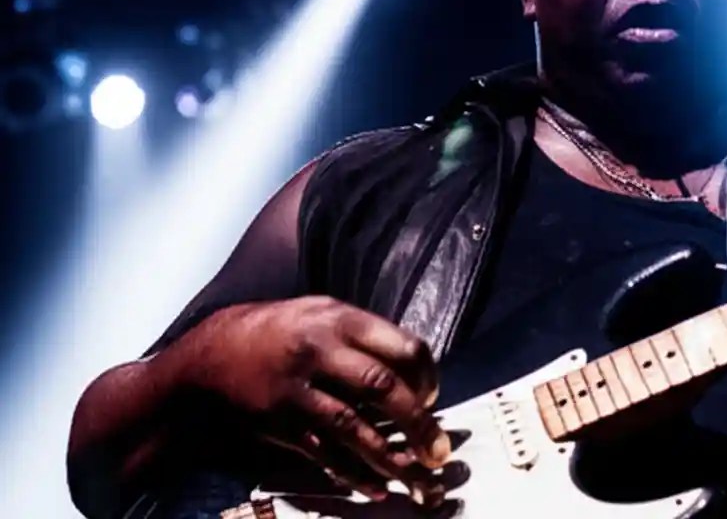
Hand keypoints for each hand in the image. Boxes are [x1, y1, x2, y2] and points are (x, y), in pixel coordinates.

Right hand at [174, 296, 449, 502]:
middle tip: (440, 451)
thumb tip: (415, 370)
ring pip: (355, 428)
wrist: (211, 355)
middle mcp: (321, 350)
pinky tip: (375, 488)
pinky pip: (323, 453)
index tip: (433, 400)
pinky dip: (352, 474)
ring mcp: (298, 388)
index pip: (404, 348)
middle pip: (383, 388)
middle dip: (420, 424)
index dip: (428, 378)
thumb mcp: (323, 313)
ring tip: (419, 480)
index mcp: (341, 319)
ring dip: (392, 459)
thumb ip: (365, 336)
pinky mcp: (279, 421)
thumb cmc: (281, 332)